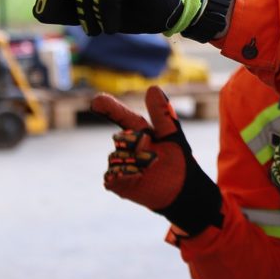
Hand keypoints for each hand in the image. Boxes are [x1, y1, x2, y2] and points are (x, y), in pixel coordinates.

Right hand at [93, 85, 222, 235]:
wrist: (182, 190)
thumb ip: (162, 113)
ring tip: (151, 167)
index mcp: (139, 132)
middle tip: (151, 149)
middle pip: (121, 138)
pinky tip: (137, 175)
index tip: (97, 100)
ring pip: (115, 157)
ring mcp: (120, 164)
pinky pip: (110, 176)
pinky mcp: (117, 183)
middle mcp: (127, 147)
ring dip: (133, 161)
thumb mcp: (173, 134)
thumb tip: (152, 88)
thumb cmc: (179, 160)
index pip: (122, 116)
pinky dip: (122, 174)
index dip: (110, 108)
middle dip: (135, 142)